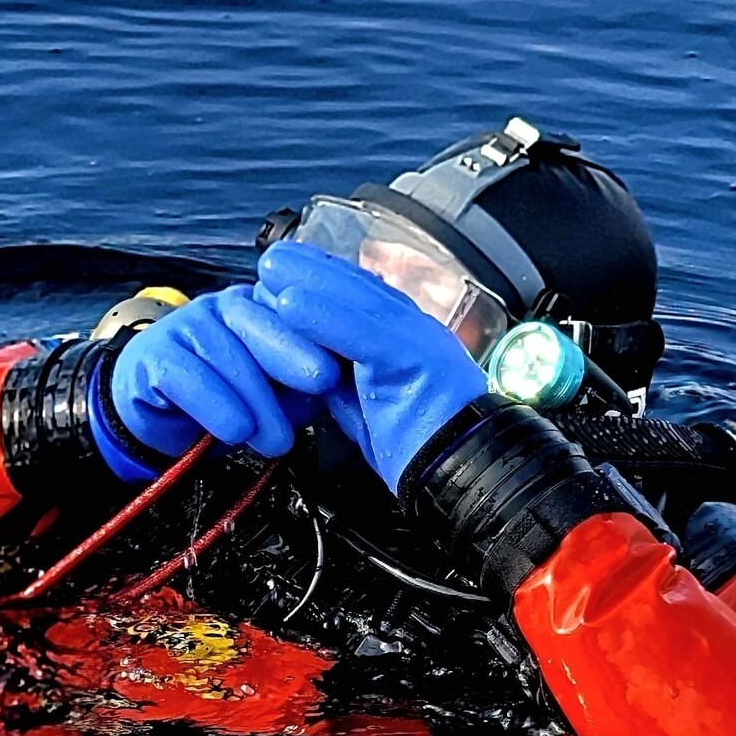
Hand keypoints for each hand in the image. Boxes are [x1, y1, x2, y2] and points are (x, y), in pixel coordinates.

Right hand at [89, 284, 340, 478]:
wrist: (158, 423)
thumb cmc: (221, 405)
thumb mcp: (273, 399)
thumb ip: (299, 390)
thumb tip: (330, 395)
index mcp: (259, 310)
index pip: (290, 309)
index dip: (316, 330)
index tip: (342, 358)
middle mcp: (222, 309)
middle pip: (259, 322)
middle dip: (293, 352)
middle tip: (322, 381)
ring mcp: (184, 327)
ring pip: (225, 353)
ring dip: (256, 399)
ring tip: (276, 439)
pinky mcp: (153, 356)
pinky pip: (185, 375)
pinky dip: (213, 405)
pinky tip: (234, 429)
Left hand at [255, 242, 486, 492]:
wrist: (464, 478)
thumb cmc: (420, 452)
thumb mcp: (365, 411)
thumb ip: (339, 383)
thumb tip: (308, 367)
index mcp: (408, 340)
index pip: (361, 297)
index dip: (322, 279)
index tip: (285, 268)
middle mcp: (416, 331)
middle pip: (359, 288)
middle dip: (311, 269)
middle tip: (270, 257)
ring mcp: (421, 340)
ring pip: (359, 301)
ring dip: (311, 281)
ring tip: (271, 268)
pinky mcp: (417, 358)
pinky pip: (363, 332)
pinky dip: (325, 318)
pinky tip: (292, 305)